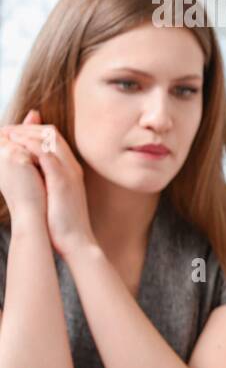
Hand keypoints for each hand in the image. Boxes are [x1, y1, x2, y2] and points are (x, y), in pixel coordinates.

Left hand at [1, 112, 94, 256]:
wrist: (76, 240)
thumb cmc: (62, 221)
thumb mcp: (55, 195)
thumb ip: (46, 180)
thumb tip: (31, 172)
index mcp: (70, 168)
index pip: (53, 137)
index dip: (32, 129)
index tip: (13, 131)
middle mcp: (72, 166)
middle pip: (52, 133)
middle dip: (27, 127)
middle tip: (7, 129)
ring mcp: (69, 173)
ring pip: (50, 140)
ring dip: (27, 134)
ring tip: (9, 135)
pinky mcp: (62, 182)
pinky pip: (48, 157)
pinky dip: (31, 148)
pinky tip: (16, 149)